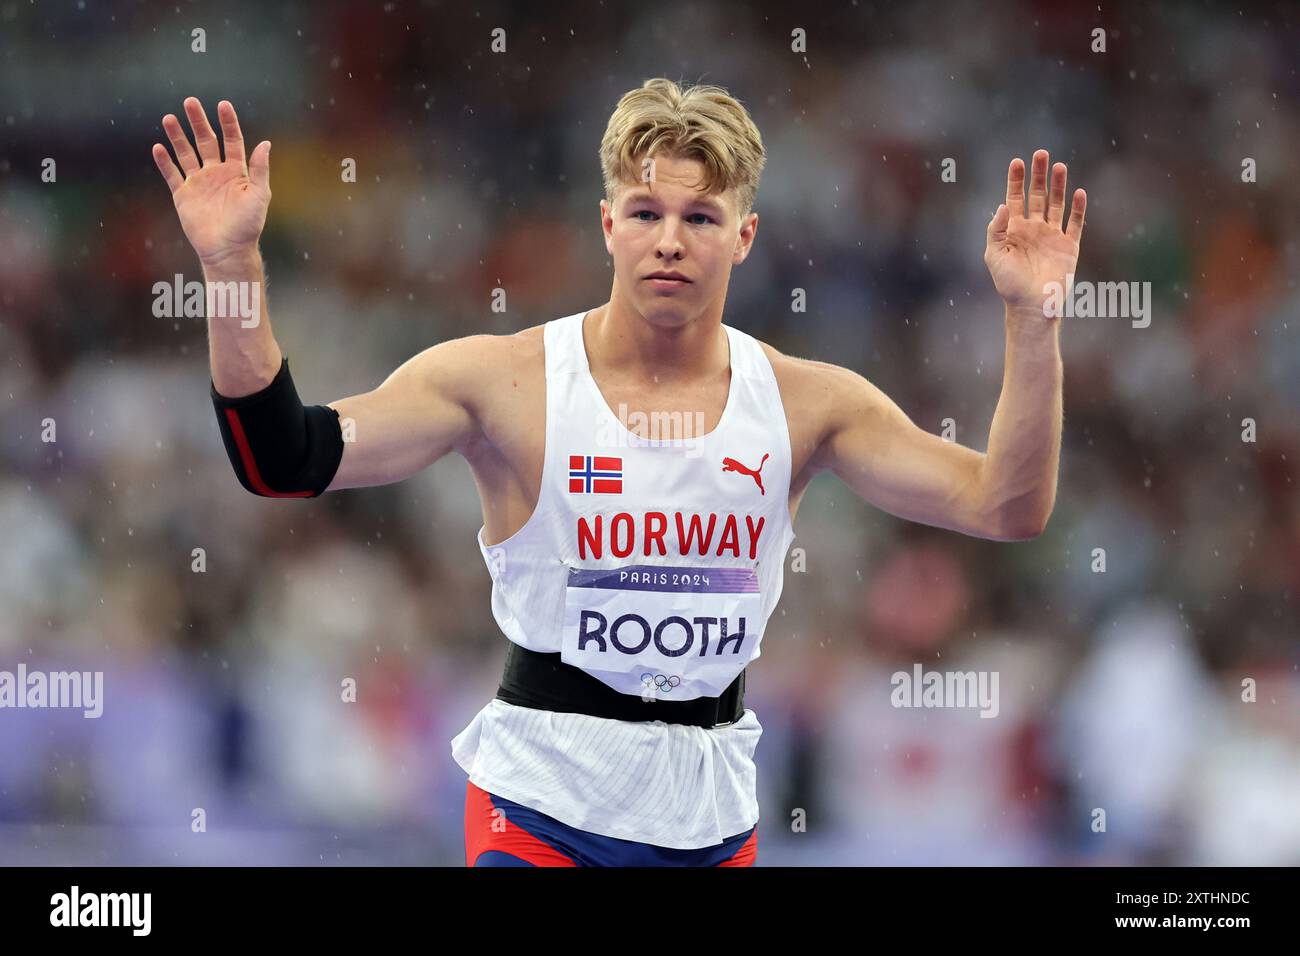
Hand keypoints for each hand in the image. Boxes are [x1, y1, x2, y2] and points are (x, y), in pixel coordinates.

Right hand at [152, 97, 270, 269]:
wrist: (227, 249)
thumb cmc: (248, 225)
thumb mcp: (259, 195)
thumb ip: (260, 169)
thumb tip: (266, 143)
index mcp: (237, 171)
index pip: (232, 140)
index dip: (228, 123)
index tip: (223, 105)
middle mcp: (216, 173)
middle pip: (206, 141)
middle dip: (198, 122)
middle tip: (190, 102)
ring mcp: (199, 183)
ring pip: (186, 153)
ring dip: (178, 136)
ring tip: (169, 118)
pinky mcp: (183, 195)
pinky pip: (172, 174)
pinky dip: (165, 161)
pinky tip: (158, 147)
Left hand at [984, 149, 1085, 314]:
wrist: (1031, 306)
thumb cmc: (1008, 284)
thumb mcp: (994, 255)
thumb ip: (996, 230)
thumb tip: (1003, 205)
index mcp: (1014, 230)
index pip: (1015, 198)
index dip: (1016, 180)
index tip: (1017, 161)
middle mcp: (1034, 229)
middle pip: (1038, 195)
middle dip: (1038, 175)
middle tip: (1041, 153)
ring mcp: (1052, 236)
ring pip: (1057, 204)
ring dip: (1059, 185)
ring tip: (1059, 166)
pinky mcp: (1069, 247)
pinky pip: (1075, 224)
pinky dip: (1077, 208)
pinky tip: (1078, 192)